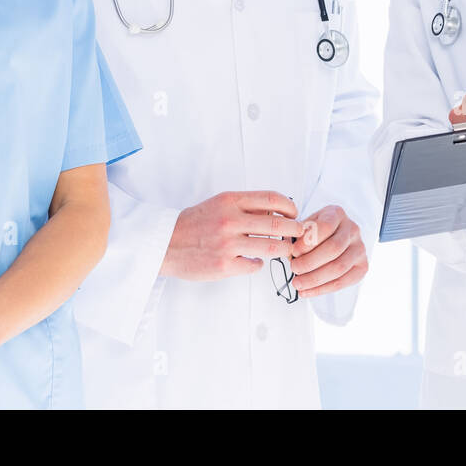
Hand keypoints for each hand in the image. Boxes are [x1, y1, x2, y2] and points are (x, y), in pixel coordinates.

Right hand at [160, 191, 305, 279]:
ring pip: (272, 247)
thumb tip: (275, 212)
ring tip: (284, 250)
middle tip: (299, 234)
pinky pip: (255, 265)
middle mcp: (230, 220)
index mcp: (230, 201)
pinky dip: (259, 264)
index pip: (272, 199)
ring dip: (283, 250)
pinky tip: (255, 261)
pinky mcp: (224, 265)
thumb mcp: (219, 204)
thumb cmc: (194, 223)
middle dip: (295, 231)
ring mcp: (228, 244)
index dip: (290, 207)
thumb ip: (245, 206)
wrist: (166, 243)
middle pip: (278, 225)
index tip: (294, 213)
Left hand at [288, 204, 366, 298]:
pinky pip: (343, 282)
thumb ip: (298, 235)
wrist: (334, 237)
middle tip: (294, 269)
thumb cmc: (315, 232)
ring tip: (297, 283)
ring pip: (339, 267)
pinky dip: (322, 289)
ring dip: (315, 279)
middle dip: (310, 262)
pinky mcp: (362, 266)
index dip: (309, 241)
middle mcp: (352, 229)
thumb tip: (289, 250)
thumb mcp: (305, 225)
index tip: (294, 251)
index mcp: (337, 214)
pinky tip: (307, 291)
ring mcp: (360, 248)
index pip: (325, 226)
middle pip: (333, 249)